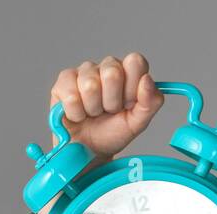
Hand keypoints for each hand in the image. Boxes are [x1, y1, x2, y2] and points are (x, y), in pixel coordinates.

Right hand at [48, 52, 164, 162]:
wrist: (91, 149)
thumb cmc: (114, 131)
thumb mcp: (139, 122)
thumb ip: (151, 102)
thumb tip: (147, 79)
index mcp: (129, 72)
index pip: (135, 62)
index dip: (133, 88)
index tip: (129, 104)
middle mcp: (107, 66)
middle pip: (112, 73)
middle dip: (112, 102)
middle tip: (110, 111)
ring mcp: (85, 71)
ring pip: (90, 86)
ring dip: (94, 109)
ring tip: (95, 113)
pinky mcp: (65, 80)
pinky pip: (72, 96)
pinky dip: (77, 113)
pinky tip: (79, 114)